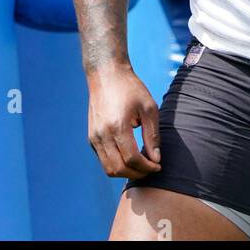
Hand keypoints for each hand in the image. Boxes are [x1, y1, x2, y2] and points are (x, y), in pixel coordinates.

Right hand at [87, 64, 161, 178]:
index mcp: (117, 126)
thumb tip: (156, 159)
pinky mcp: (91, 138)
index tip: (158, 165)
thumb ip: (153, 135)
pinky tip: (130, 158)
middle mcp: (102, 134)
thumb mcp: (149, 108)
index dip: (147, 167)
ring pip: (108, 168)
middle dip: (137, 173)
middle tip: (151, 169)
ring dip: (126, 173)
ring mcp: (94, 137)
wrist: (106, 76)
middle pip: (119, 168)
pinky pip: (103, 160)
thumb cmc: (131, 89)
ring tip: (141, 167)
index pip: (132, 159)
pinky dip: (116, 165)